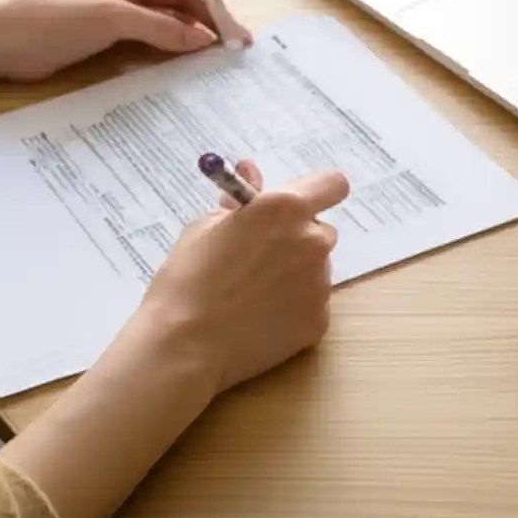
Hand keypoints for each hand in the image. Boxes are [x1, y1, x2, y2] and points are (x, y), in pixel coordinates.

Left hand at [0, 0, 252, 79]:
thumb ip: (160, 28)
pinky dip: (171, 41)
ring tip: (218, 52)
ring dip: (192, 28)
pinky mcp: (111, 29)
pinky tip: (189, 58)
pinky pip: (152, 30)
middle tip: (233, 38)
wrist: (3, 44)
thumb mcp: (111, 20)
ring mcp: (119, 4)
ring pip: (167, 11)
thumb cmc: (51, 19)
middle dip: (206, 8)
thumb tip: (203, 39)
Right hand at [141, 163, 348, 393]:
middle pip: (321, 230)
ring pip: (317, 269)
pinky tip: (259, 318)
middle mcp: (312, 241)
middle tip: (262, 254)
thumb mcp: (206, 225)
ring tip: (253, 293)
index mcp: (286, 208)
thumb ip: (240, 200)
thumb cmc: (188, 278)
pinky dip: (293, 307)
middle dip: (298, 237)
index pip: (332, 184)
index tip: (300, 203)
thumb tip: (251, 173)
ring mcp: (320, 284)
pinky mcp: (319, 321)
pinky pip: (312, 303)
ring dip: (295, 272)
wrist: (185, 344)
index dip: (317, 191)